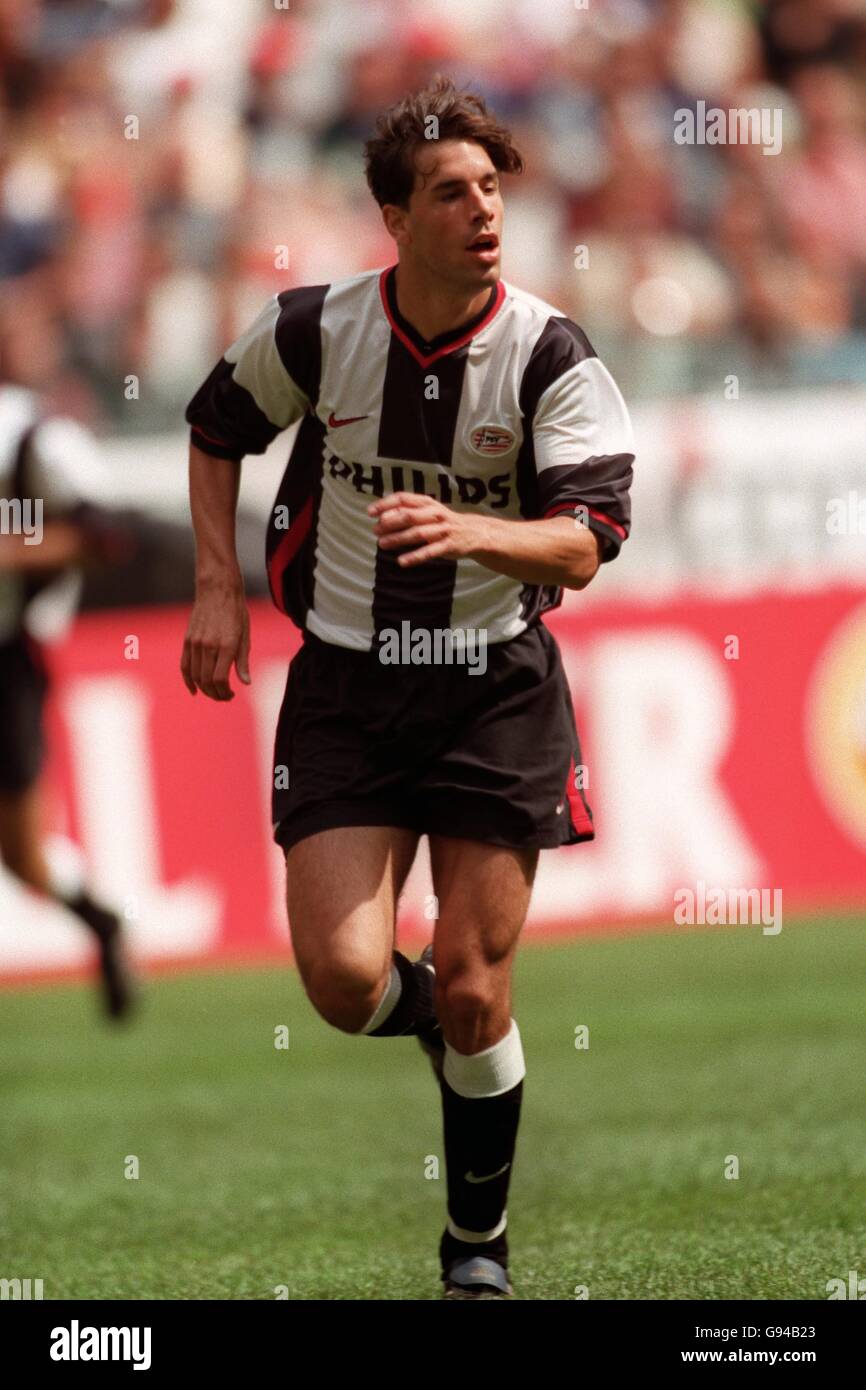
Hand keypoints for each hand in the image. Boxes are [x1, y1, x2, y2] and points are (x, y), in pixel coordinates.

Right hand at [181, 575, 249, 699]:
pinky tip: (194, 690)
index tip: (231, 694)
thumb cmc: (236, 612)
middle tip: (224, 697)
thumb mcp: (245, 636)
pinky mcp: (187, 640)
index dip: (225, 692)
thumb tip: (245, 683)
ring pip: (195, 676)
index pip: (220, 679)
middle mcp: (209, 646)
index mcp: (226, 645)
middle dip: (216, 694)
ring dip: (204, 689)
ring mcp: (195, 643)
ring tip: (214, 692)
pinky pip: (184, 666)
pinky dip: (188, 680)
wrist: (217, 590)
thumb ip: (243, 661)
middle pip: (207, 681)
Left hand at [367, 492, 488, 566]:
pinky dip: (414, 556)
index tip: (370, 512)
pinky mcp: (448, 546)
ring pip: (417, 533)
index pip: (403, 499)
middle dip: (389, 523)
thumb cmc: (443, 522)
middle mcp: (435, 514)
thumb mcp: (428, 511)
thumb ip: (408, 512)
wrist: (474, 532)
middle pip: (409, 516)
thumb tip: (380, 519)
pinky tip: (401, 561)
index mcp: (428, 503)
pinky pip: (429, 552)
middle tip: (375, 531)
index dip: (385, 504)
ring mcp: (443, 530)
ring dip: (398, 539)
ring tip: (382, 544)